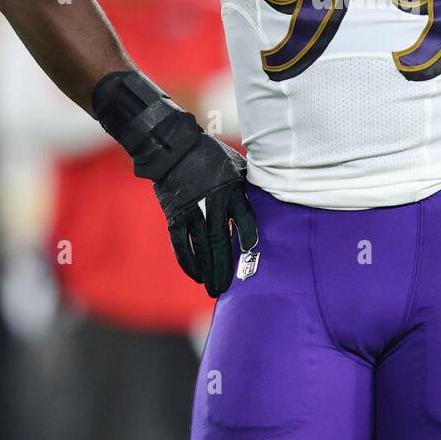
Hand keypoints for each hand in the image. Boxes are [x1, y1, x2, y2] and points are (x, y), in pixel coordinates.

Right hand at [153, 134, 256, 297]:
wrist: (176, 150)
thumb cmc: (212, 158)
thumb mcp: (237, 167)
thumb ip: (247, 189)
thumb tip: (265, 206)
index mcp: (231, 190)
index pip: (244, 217)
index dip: (247, 236)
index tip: (251, 252)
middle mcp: (211, 204)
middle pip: (220, 241)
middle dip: (224, 267)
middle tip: (228, 290)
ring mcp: (192, 211)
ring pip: (202, 248)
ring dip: (208, 270)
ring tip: (214, 289)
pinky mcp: (175, 216)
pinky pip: (181, 244)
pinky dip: (188, 261)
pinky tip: (196, 275)